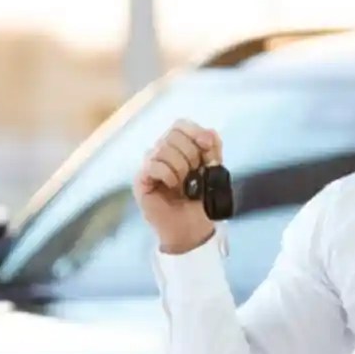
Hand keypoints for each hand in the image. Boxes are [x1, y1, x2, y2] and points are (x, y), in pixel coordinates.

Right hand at [133, 118, 221, 253]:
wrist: (192, 228)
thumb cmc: (200, 200)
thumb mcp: (213, 171)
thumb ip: (213, 150)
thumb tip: (209, 133)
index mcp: (178, 147)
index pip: (181, 125)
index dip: (195, 132)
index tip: (207, 146)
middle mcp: (161, 152)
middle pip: (173, 135)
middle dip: (191, 154)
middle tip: (195, 173)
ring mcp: (149, 164)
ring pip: (164, 149)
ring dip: (181, 168)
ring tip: (184, 184)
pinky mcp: (141, 180)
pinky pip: (154, 165)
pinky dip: (168, 175)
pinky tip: (173, 186)